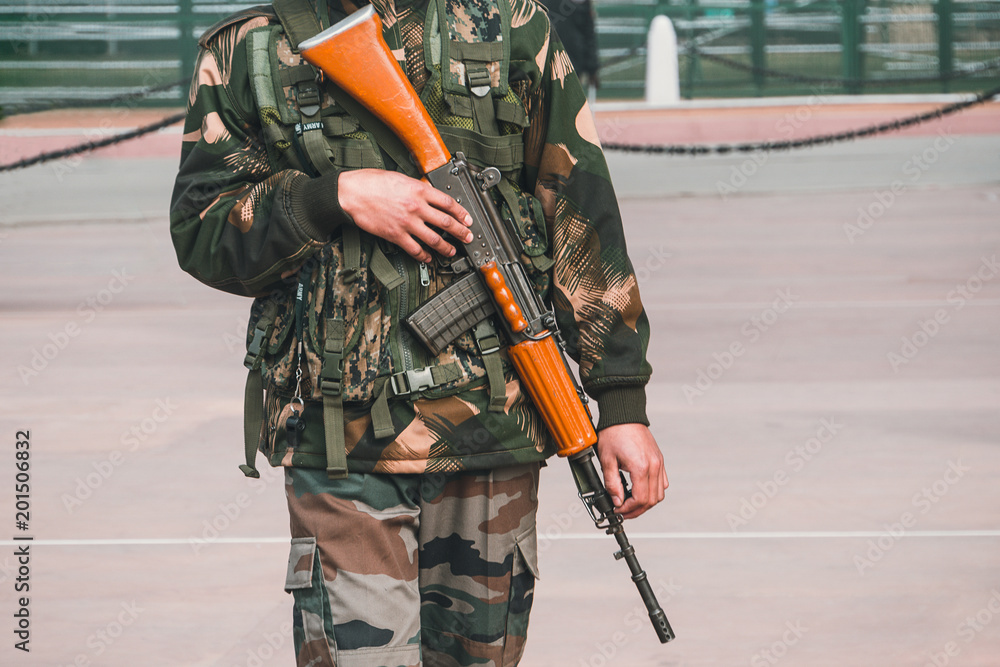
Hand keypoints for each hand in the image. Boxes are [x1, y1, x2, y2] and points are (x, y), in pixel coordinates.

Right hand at [337, 169, 472, 262]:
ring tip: (452, 251)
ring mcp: (407, 223)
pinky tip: (428, 257)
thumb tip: (429, 194)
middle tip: (468, 237)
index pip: (448, 203)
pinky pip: (415, 249)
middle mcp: (416, 207)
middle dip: (461, 232)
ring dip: (446, 248)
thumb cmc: (371, 182)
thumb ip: (417, 188)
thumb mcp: (400, 178)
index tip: (468, 219)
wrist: (351, 193)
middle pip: (447, 223)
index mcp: (419, 190)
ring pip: (434, 239)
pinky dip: (424, 256)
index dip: (462, 213)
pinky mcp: (396, 235)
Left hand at [596, 423, 666, 519]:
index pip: (640, 499)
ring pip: (659, 493)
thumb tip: (617, 501)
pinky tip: (640, 491)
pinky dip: (653, 491)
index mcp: (641, 467)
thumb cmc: (614, 432)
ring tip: (630, 503)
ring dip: (646, 502)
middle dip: (636, 510)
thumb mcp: (606, 459)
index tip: (618, 510)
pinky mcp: (659, 459)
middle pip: (651, 500)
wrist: (624, 414)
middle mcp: (654, 466)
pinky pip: (662, 482)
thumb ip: (612, 483)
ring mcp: (659, 462)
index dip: (628, 509)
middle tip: (623, 511)